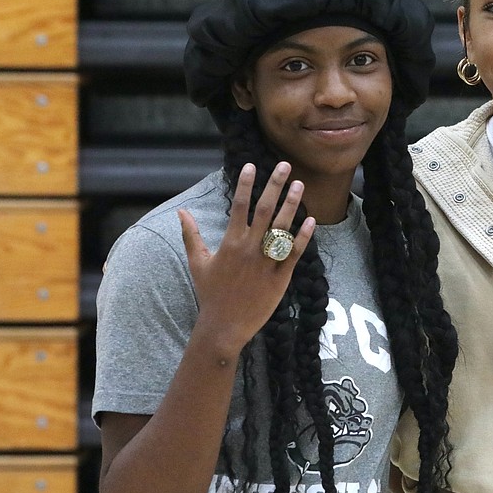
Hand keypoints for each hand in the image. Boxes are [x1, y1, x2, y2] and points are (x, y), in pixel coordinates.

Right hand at [178, 161, 315, 353]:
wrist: (224, 327)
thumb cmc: (210, 294)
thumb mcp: (198, 263)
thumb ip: (191, 235)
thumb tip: (181, 211)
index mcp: (230, 243)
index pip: (239, 206)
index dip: (246, 184)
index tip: (252, 165)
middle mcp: (249, 249)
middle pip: (265, 210)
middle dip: (275, 185)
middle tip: (285, 165)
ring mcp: (266, 262)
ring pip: (282, 228)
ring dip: (292, 205)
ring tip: (300, 185)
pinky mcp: (281, 277)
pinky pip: (294, 253)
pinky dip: (303, 237)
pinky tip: (311, 220)